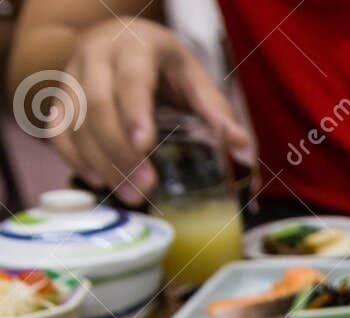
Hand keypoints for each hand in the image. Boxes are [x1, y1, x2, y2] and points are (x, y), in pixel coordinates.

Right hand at [50, 17, 250, 203]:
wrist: (124, 40)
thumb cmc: (166, 66)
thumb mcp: (195, 78)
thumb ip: (216, 111)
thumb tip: (243, 148)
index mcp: (135, 47)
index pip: (130, 79)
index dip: (135, 113)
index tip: (145, 146)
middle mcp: (96, 56)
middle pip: (97, 104)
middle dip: (120, 150)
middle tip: (146, 187)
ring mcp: (72, 75)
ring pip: (73, 119)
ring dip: (99, 161)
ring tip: (129, 195)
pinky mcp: (61, 96)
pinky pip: (57, 128)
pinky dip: (73, 157)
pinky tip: (98, 180)